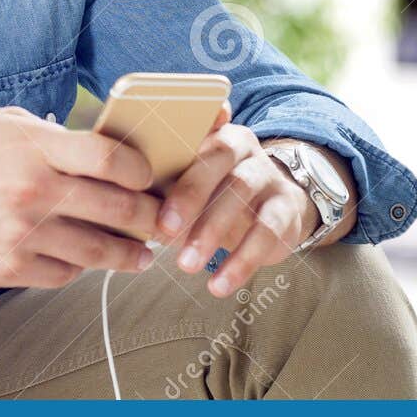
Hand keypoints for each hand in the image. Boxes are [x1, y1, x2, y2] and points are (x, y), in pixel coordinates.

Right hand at [0, 107, 162, 290]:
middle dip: (151, 219)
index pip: (113, 159)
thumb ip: (54, 136)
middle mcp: (31, 189)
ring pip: (99, 251)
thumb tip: (108, 153)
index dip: (144, 173)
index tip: (150, 180)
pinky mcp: (8, 268)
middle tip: (162, 222)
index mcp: (33, 146)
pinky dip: (80, 268)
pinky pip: (65, 274)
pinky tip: (84, 261)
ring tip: (141, 255)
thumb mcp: (3, 126)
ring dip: (129, 255)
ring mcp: (21, 233)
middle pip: (119, 209)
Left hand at [155, 122, 320, 298]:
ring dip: (211, 232)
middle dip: (189, 196)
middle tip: (165, 230)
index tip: (152, 165)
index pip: (193, 132)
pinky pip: (267, 232)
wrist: (274, 211)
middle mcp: (243, 147)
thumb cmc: (213, 196)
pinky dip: (241, 261)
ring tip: (186, 265)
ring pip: (240, 194)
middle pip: (217, 161)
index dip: (175, 144)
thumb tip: (129, 211)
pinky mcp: (286, 207)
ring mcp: (268, 175)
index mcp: (211, 133)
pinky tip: (219, 285)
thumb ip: (164, 186)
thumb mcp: (189, 185)